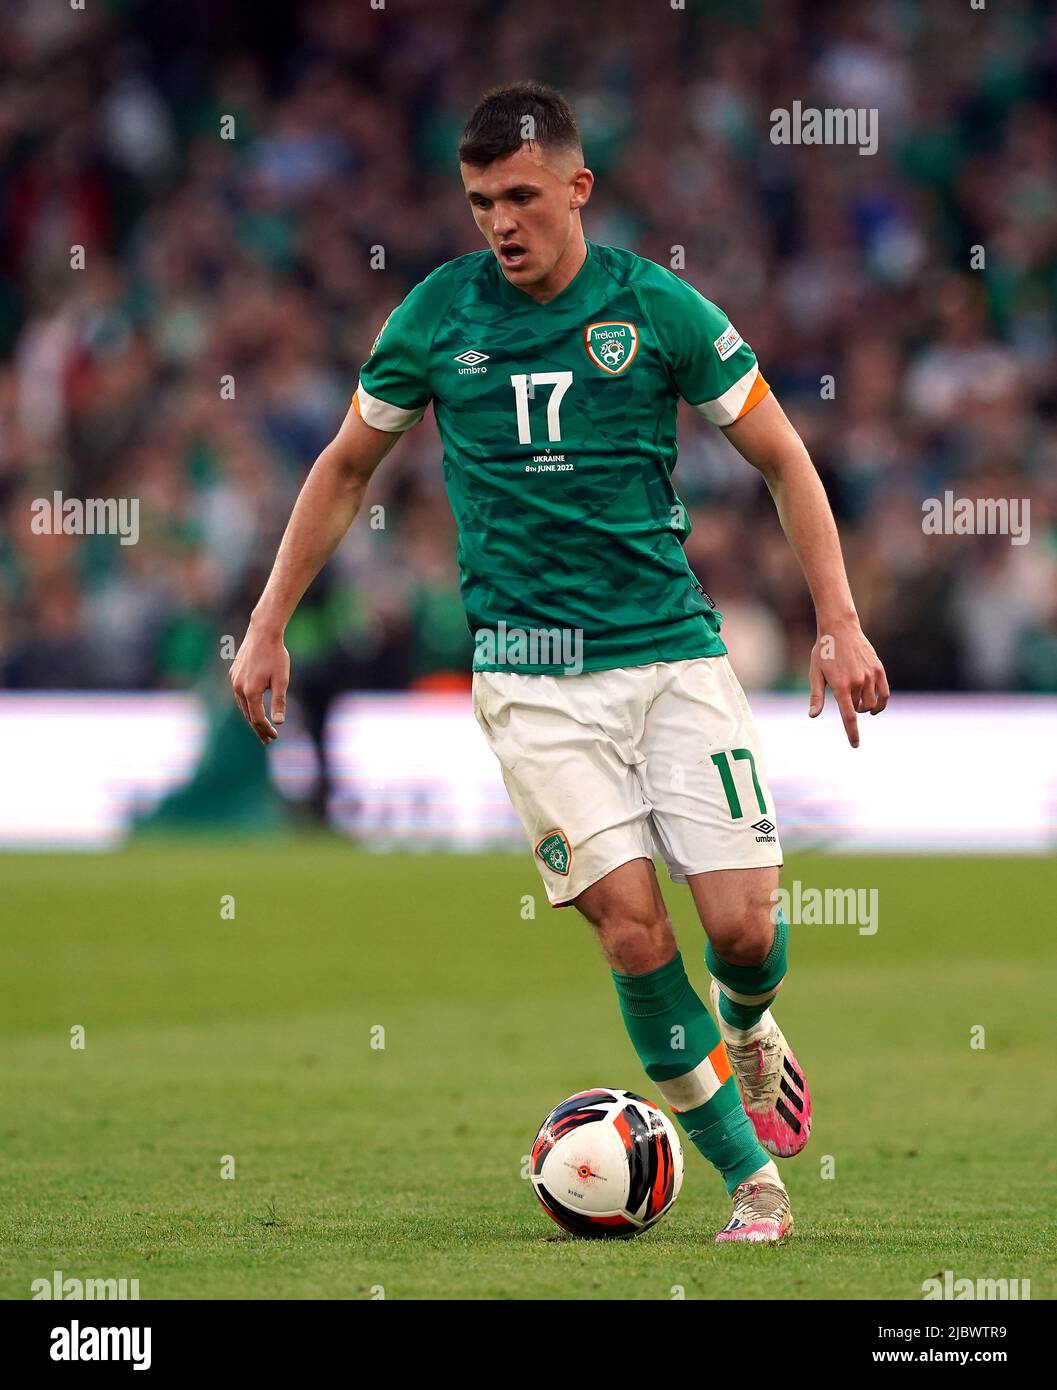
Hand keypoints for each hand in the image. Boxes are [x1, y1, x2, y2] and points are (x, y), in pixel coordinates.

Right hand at [229, 620, 289, 743]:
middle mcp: (238, 687)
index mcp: (250, 691)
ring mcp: (234, 680)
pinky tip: (253, 708)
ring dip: (251, 717)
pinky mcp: (233, 673)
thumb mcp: (281, 680)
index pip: (256, 718)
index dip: (265, 729)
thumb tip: (279, 722)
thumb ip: (279, 701)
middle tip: (267, 740)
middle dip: (258, 728)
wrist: (262, 632)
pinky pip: (239, 694)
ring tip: (260, 728)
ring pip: (241, 705)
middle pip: (247, 714)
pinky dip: (246, 705)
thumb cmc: (276, 655)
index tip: (275, 736)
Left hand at [808, 621, 888, 747]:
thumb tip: (813, 715)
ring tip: (857, 701)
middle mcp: (857, 682)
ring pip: (872, 703)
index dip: (852, 732)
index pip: (849, 716)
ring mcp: (870, 676)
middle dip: (853, 710)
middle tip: (844, 699)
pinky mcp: (878, 669)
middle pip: (859, 709)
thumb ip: (816, 696)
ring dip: (866, 707)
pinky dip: (881, 702)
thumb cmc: (823, 652)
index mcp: (840, 686)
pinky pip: (884, 693)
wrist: (840, 629)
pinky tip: (875, 705)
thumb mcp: (815, 674)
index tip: (855, 745)